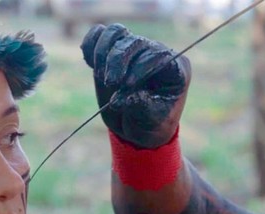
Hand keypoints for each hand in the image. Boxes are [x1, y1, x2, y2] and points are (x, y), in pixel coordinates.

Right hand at [81, 23, 190, 148]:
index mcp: (175, 68)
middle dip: (118, 60)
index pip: (159, 55)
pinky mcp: (112, 51)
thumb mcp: (152, 121)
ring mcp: (133, 50)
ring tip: (102, 77)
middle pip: (135, 42)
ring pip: (116, 33)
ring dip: (103, 51)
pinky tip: (90, 62)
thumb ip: (140, 106)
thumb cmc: (151, 125)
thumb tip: (121, 98)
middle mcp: (155, 53)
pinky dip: (91, 44)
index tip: (127, 85)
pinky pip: (99, 34)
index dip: (140, 66)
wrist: (136, 128)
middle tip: (111, 83)